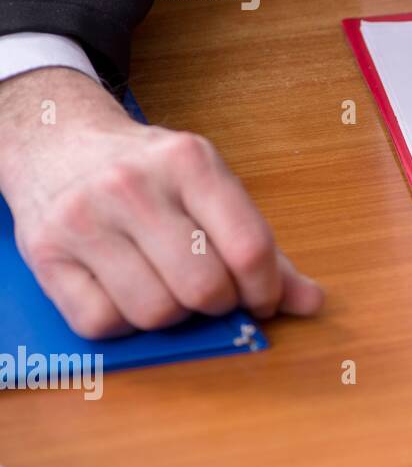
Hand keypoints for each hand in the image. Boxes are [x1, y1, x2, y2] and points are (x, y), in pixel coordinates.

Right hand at [0, 67, 322, 338]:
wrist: (57, 142)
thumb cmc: (148, 174)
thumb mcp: (209, 188)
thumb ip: (261, 247)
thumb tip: (312, 302)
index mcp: (190, 162)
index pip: (249, 247)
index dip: (266, 290)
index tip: (262, 301)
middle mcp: (133, 185)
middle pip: (203, 287)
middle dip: (219, 304)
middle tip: (212, 293)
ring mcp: (84, 218)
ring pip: (154, 312)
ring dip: (172, 316)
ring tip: (167, 287)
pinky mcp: (45, 252)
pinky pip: (101, 323)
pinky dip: (123, 324)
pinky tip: (126, 293)